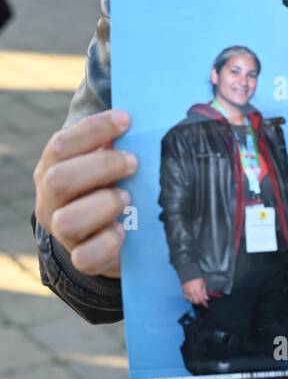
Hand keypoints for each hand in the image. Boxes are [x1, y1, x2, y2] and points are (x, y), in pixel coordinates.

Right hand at [33, 109, 136, 279]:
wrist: (105, 232)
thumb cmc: (110, 183)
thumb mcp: (108, 161)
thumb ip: (116, 143)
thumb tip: (145, 121)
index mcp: (53, 168)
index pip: (61, 145)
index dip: (94, 129)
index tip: (126, 120)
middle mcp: (50, 200)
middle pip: (58, 179)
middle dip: (102, 166)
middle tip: (133, 162)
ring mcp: (62, 232)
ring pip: (68, 220)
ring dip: (105, 204)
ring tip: (128, 197)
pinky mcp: (80, 258)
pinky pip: (86, 257)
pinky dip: (108, 242)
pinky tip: (123, 229)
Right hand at [183, 277, 209, 305]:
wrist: (189, 274)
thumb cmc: (197, 278)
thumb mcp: (203, 284)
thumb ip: (204, 292)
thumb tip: (207, 298)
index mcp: (197, 290)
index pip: (201, 299)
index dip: (204, 304)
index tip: (207, 306)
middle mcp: (192, 292)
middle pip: (196, 302)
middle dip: (200, 302)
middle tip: (202, 300)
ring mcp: (187, 292)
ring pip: (191, 301)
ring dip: (194, 300)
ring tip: (196, 297)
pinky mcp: (183, 292)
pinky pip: (186, 298)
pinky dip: (189, 299)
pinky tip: (191, 297)